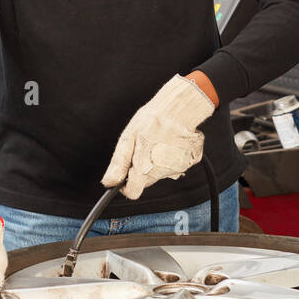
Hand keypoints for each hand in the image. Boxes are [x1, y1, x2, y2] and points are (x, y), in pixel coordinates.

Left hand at [100, 75, 215, 199]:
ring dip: (156, 161)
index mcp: (145, 169)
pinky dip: (171, 155)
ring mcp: (178, 168)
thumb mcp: (129, 137)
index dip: (126, 184)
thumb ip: (119, 162)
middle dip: (142, 168)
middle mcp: (162, 172)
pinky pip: (174, 164)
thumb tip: (109, 181)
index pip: (133, 192)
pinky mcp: (189, 162)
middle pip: (146, 180)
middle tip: (143, 146)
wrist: (181, 106)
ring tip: (158, 140)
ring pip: (160, 171)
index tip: (126, 173)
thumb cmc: (153, 119)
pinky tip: (169, 140)